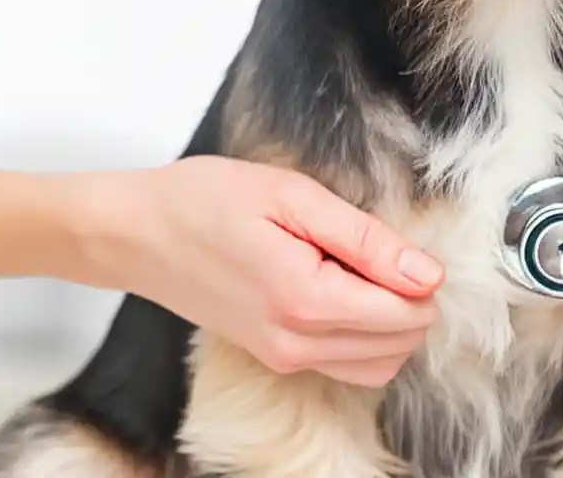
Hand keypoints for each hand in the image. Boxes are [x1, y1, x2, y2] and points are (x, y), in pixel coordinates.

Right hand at [77, 155, 443, 387]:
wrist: (134, 233)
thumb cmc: (205, 200)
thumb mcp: (293, 197)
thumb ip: (367, 240)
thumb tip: (428, 275)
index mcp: (306, 301)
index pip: (407, 314)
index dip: (420, 275)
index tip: (394, 240)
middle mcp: (298, 344)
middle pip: (400, 344)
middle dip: (409, 299)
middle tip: (375, 249)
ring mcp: (283, 358)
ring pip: (379, 364)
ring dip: (391, 322)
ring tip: (358, 267)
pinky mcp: (274, 357)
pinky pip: (346, 365)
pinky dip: (363, 335)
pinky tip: (339, 287)